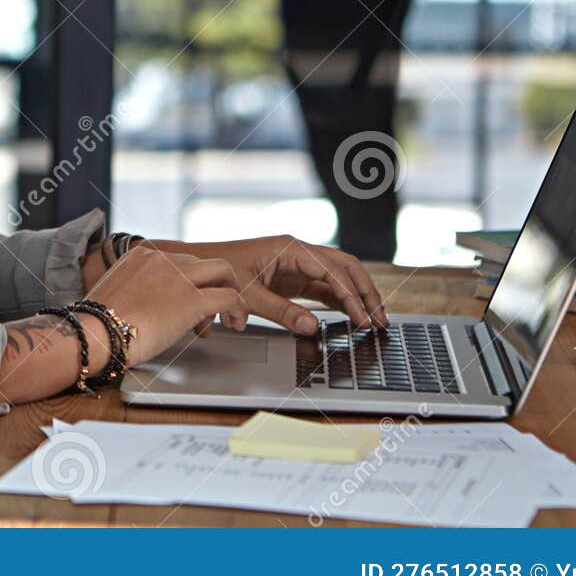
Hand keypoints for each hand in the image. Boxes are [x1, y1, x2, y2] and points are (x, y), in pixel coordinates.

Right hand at [84, 246, 249, 366]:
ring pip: (224, 270)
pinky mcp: (192, 300)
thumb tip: (141, 309)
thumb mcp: (113, 296)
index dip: (190, 281)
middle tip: (220, 303)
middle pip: (204, 262)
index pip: (179, 260)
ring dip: (233, 290)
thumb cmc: (96, 326)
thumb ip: (133, 293)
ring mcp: (179, 276)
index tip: (193, 296)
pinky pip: (230, 297)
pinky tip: (237, 323)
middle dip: (216, 281)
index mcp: (140, 256)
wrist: (95, 333)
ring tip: (234, 313)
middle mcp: (162, 259)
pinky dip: (239, 309)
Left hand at [149, 236, 387, 334]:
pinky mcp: (292, 278)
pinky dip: (340, 302)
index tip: (363, 318)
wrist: (196, 266)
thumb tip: (313, 326)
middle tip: (380, 320)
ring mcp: (297, 265)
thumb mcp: (248, 294)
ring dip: (356, 297)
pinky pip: (323, 288)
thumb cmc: (217, 271)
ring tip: (373, 321)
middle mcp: (298, 253)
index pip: (332, 270)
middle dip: (365, 292)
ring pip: (338, 278)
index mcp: (290, 248)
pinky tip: (352, 318)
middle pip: (344, 268)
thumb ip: (281, 311)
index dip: (352, 295)